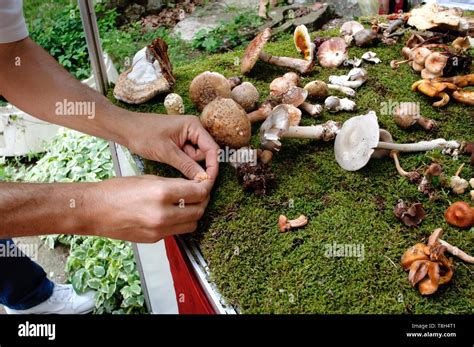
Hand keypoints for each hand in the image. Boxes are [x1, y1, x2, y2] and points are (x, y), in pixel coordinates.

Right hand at [92, 175, 210, 242]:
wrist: (94, 210)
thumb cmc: (116, 191)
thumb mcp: (148, 178)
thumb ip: (173, 184)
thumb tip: (191, 187)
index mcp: (162, 193)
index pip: (198, 192)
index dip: (206, 186)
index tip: (206, 183)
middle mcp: (163, 214)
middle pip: (199, 210)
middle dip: (203, 200)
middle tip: (200, 192)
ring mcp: (159, 229)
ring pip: (192, 224)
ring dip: (194, 214)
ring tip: (188, 204)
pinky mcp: (155, 239)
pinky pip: (177, 231)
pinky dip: (180, 222)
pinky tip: (173, 213)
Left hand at [124, 113, 219, 181]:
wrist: (125, 129)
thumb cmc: (143, 135)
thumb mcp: (167, 153)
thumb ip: (187, 166)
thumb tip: (203, 180)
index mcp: (194, 126)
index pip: (212, 149)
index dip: (212, 166)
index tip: (209, 182)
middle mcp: (194, 129)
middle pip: (206, 153)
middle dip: (196, 164)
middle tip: (179, 164)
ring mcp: (187, 136)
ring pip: (196, 157)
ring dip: (187, 163)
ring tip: (169, 157)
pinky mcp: (181, 142)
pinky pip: (188, 156)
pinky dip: (182, 162)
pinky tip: (169, 159)